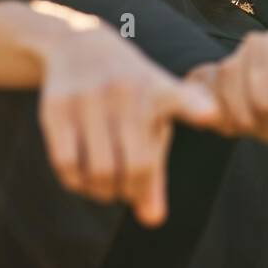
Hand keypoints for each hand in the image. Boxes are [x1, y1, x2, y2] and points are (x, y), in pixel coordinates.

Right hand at [0, 0, 217, 226]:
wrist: (78, 46)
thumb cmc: (127, 95)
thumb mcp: (150, 118)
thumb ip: (155, 171)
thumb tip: (152, 221)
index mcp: (157, 90)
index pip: (181, 99)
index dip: (197, 108)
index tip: (211, 115)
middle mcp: (125, 91)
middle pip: (135, 166)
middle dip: (131, 191)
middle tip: (126, 192)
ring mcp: (89, 98)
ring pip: (98, 171)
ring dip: (104, 193)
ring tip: (107, 189)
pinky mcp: (56, 108)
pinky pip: (67, 164)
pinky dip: (78, 183)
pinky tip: (84, 180)